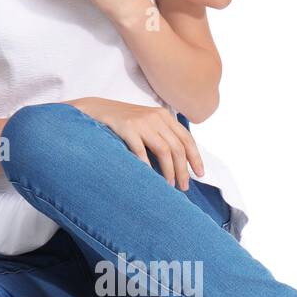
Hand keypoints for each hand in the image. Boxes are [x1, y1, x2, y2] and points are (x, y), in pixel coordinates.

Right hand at [68, 97, 204, 189]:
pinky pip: (141, 151)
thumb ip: (162, 134)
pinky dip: (147, 166)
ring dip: (169, 171)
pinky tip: (149, 176)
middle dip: (183, 170)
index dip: (195, 158)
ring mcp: (141, 122)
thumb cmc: (123, 122)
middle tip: (183, 187)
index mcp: (164, 116)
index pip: (187, 139)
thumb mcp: (147, 123)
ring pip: (164, 150)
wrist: (96, 109)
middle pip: (177, 147)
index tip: (200, 174)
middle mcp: (156, 117)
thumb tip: (180, 161)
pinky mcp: (127, 127)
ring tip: (169, 185)